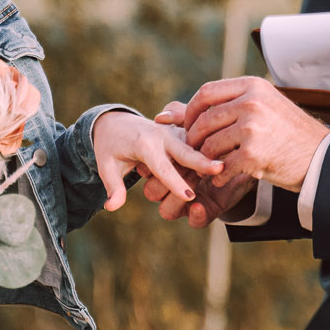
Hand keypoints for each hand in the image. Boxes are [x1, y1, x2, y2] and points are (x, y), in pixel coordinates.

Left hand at [91, 109, 222, 210]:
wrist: (116, 122)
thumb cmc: (111, 147)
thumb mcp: (106, 166)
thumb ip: (113, 187)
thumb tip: (110, 207)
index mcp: (144, 144)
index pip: (162, 167)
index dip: (175, 183)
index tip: (189, 198)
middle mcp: (162, 135)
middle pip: (186, 151)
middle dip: (202, 161)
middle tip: (221, 170)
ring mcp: (175, 131)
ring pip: (195, 145)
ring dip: (206, 157)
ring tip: (223, 168)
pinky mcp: (182, 130)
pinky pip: (198, 140)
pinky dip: (209, 149)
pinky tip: (222, 160)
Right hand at [139, 101, 252, 226]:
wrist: (246, 154)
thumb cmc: (215, 136)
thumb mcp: (197, 125)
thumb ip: (180, 118)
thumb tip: (161, 117)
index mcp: (166, 165)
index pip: (149, 170)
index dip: (155, 163)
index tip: (172, 154)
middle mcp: (172, 186)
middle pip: (152, 192)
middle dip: (166, 181)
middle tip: (185, 168)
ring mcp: (189, 201)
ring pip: (167, 210)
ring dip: (177, 198)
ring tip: (194, 183)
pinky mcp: (208, 211)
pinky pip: (195, 221)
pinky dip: (196, 215)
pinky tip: (198, 204)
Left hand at [180, 76, 328, 193]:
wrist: (321, 157)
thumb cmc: (288, 134)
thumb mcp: (263, 107)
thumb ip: (225, 106)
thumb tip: (166, 112)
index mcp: (253, 86)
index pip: (206, 93)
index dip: (191, 112)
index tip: (189, 128)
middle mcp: (252, 102)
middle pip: (204, 119)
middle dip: (194, 139)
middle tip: (194, 152)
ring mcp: (253, 127)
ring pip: (210, 144)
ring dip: (204, 159)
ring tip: (208, 166)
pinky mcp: (254, 153)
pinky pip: (222, 165)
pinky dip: (218, 175)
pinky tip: (222, 178)